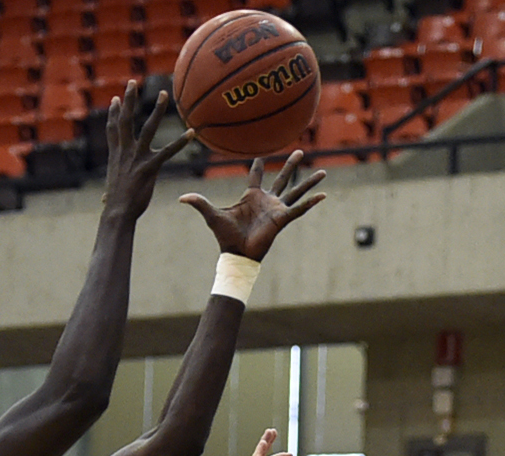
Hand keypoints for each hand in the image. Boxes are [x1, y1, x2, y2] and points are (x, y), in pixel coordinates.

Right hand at [102, 82, 191, 219]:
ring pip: (148, 128)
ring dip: (157, 110)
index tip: (117, 99)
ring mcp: (137, 158)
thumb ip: (111, 188)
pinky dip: (181, 142)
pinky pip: (168, 151)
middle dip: (130, 100)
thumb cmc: (116, 206)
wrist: (118, 213)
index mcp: (116, 155)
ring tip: (164, 94)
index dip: (115, 113)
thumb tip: (105, 198)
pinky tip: (191, 133)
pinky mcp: (149, 168)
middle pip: (126, 120)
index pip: (113, 129)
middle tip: (133, 82)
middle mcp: (125, 152)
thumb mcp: (112, 191)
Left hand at [179, 152, 324, 261]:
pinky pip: (299, 209)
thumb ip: (199, 203)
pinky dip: (310, 203)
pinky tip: (322, 195)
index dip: (258, 165)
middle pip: (282, 178)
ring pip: (295, 191)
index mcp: (251, 196)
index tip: (261, 154)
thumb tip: (181, 197)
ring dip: (309, 181)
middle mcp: (267, 201)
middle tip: (299, 150)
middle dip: (290, 165)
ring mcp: (276, 209)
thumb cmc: (225, 237)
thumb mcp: (212, 215)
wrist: (237, 255)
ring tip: (324, 171)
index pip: (256, 176)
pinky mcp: (282, 219)